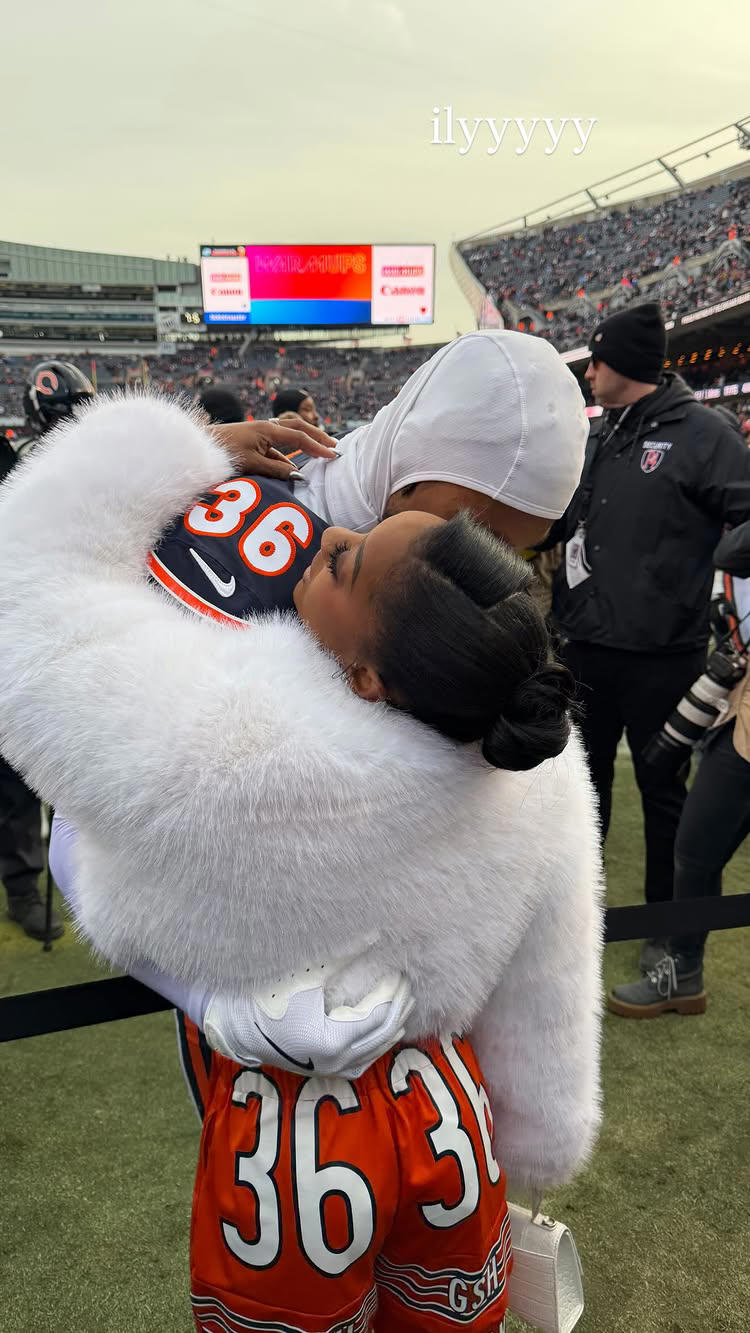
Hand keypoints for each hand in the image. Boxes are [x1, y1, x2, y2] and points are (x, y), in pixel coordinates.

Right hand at [203, 962, 413, 1079]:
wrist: (235, 1024)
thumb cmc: (268, 993)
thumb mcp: (308, 971)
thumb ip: (345, 954)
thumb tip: (377, 933)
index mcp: (333, 1039)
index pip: (379, 1012)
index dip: (392, 989)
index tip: (399, 967)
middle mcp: (337, 1061)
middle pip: (384, 1032)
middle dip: (398, 1003)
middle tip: (406, 978)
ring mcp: (332, 1070)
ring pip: (377, 1049)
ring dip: (393, 1023)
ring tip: (402, 997)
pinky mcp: (326, 1070)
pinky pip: (365, 1060)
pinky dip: (379, 1042)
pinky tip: (386, 1027)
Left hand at [211, 415, 339, 482]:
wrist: (200, 448)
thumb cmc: (224, 454)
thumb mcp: (253, 464)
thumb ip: (277, 470)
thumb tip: (300, 475)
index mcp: (268, 429)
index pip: (300, 437)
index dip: (318, 446)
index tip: (333, 455)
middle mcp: (266, 428)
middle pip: (298, 430)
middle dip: (317, 438)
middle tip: (333, 446)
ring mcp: (260, 435)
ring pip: (288, 439)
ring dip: (303, 447)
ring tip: (319, 457)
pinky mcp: (253, 444)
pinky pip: (275, 449)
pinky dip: (286, 458)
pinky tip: (292, 469)